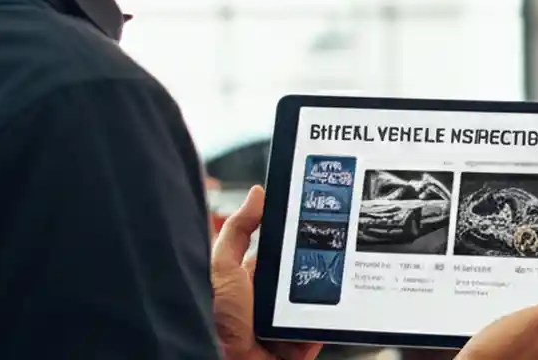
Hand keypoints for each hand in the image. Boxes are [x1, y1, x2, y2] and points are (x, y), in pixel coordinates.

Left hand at [212, 185, 323, 359]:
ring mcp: (280, 331)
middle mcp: (264, 306)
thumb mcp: (221, 267)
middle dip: (315, 271)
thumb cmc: (206, 319)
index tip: (315, 224)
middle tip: (330, 256)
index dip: (295, 243)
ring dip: (321, 300)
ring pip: (312, 309)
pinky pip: (316, 337)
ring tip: (330, 287)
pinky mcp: (292, 352)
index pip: (279, 257)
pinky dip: (322, 329)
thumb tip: (257, 194)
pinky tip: (323, 318)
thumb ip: (238, 231)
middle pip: (300, 281)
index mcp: (248, 282)